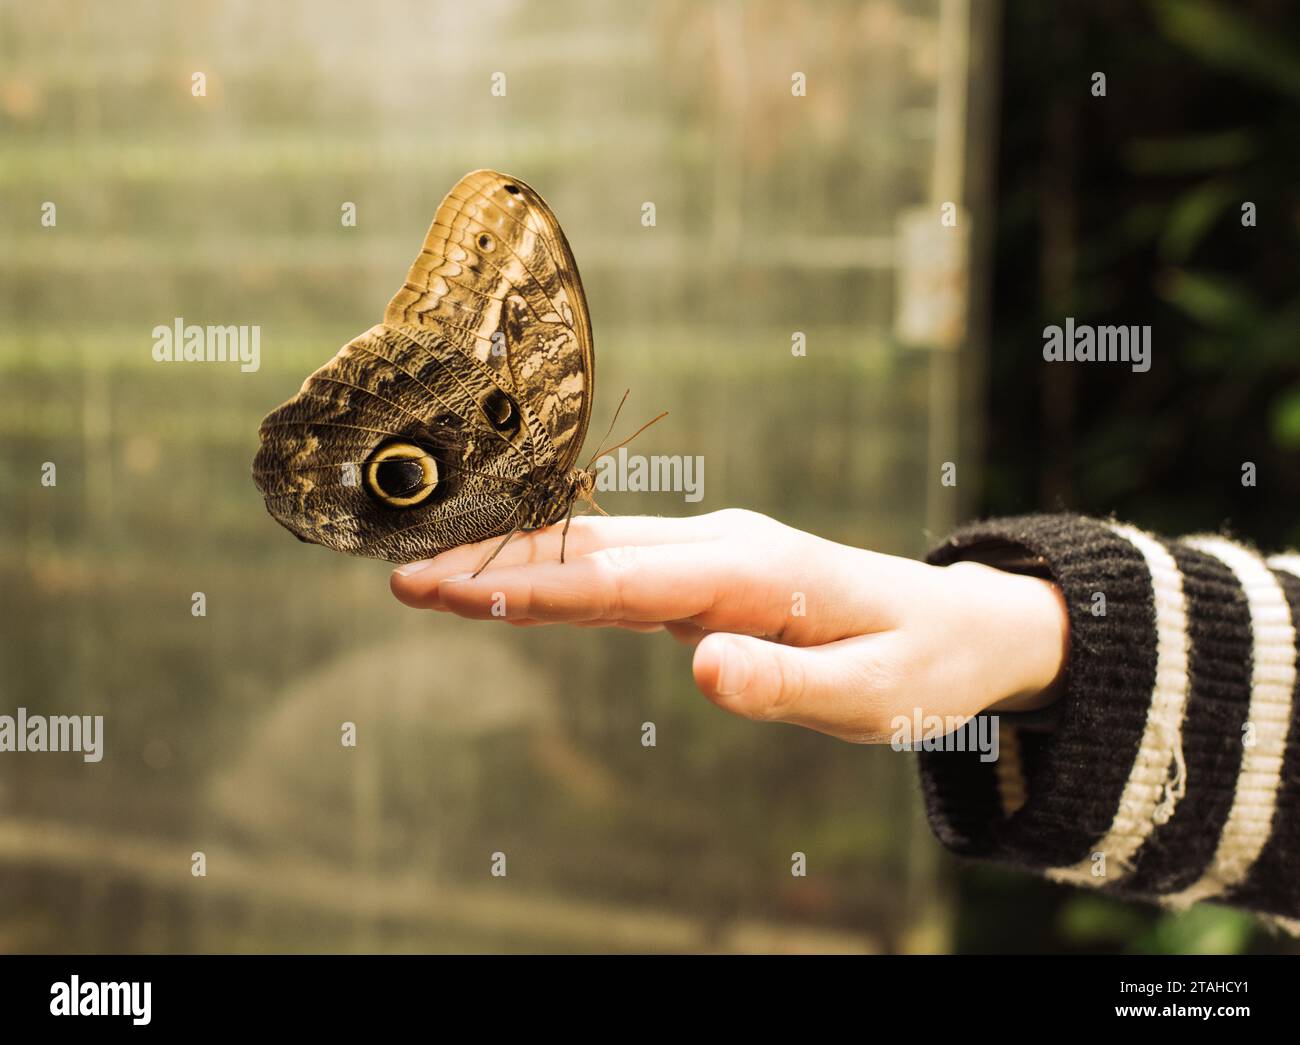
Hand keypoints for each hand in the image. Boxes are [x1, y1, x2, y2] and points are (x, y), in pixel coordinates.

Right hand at [389, 509, 1067, 743]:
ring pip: (595, 549)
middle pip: (591, 550)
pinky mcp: (706, 571)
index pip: (625, 582)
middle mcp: (722, 546)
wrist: (956, 626)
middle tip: (401, 575)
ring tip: (425, 573)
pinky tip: (503, 579)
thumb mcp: (872, 696)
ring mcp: (711, 552)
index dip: (538, 587)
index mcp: (754, 571)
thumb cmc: (916, 666)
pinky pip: (615, 568)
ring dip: (512, 559)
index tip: (457, 592)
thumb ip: (786, 686)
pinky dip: (552, 570)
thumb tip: (701, 666)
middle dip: (495, 563)